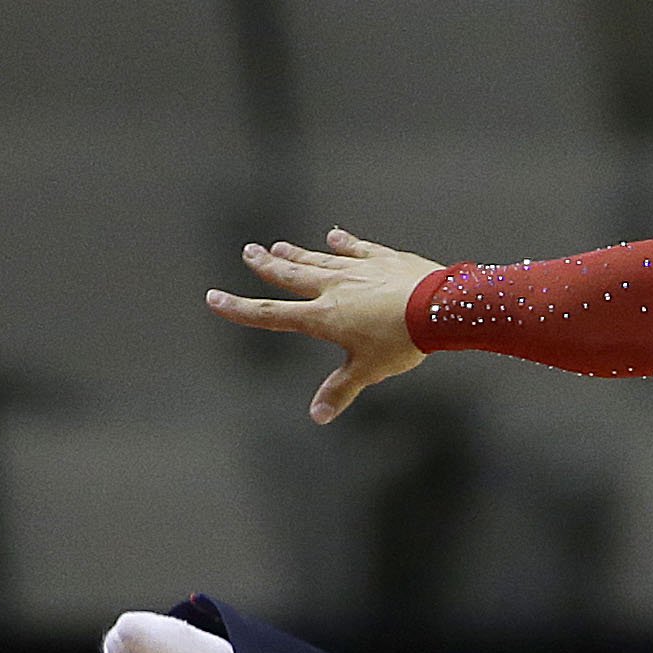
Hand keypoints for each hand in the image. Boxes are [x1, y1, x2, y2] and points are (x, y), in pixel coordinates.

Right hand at [206, 229, 438, 423]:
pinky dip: (343, 242)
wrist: (438, 307)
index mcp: (323, 317)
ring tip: (276, 246)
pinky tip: (334, 235)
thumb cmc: (402, 341)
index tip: (214, 299)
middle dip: (266, 266)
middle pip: (291, 276)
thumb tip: (317, 416)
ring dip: (295, 253)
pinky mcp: (382, 259)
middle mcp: (333, 288)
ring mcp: (357, 269)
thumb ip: (341, 390)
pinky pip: (356, 248)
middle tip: (248, 252)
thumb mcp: (368, 370)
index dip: (240, 310)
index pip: (272, 315)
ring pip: (317, 259)